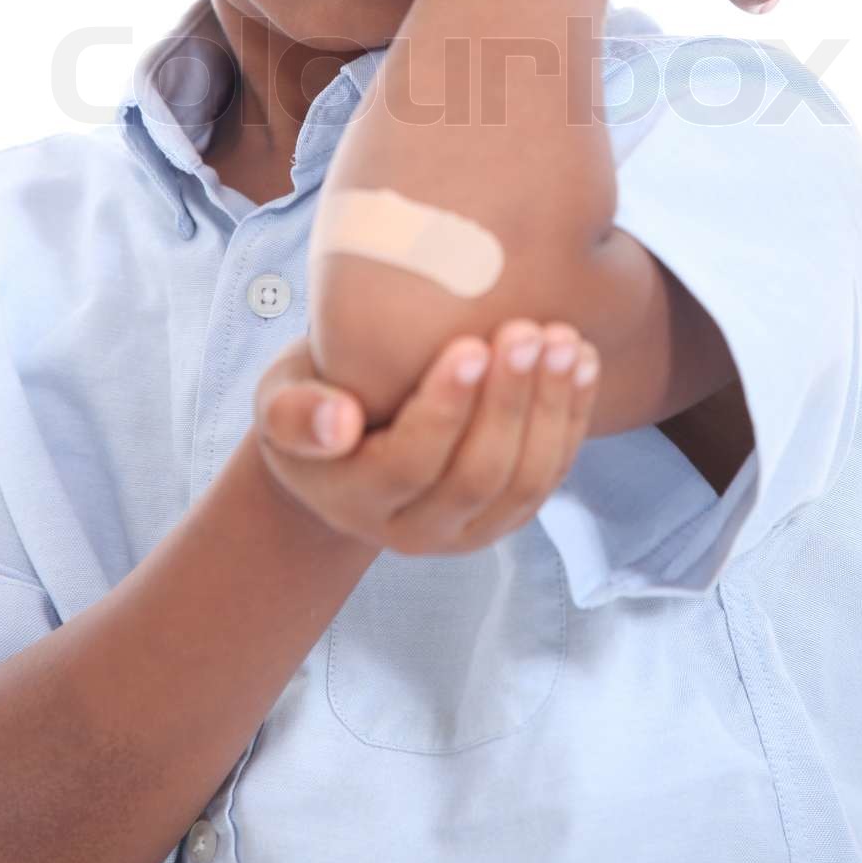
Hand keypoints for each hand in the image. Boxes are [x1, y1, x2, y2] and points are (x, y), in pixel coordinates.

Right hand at [252, 319, 600, 555]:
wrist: (347, 443)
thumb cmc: (314, 401)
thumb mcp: (280, 401)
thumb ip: (295, 413)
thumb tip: (338, 423)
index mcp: (356, 500)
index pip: (409, 462)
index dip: (445, 408)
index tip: (471, 345)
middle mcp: (416, 530)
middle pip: (477, 475)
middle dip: (509, 402)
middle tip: (527, 331)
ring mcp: (470, 529)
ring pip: (525, 481)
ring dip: (550, 408)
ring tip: (563, 340)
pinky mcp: (509, 512)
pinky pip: (550, 473)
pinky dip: (571, 418)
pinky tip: (581, 360)